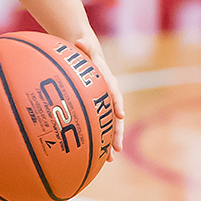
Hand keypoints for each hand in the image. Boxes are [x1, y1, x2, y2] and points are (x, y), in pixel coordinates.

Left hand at [70, 33, 126, 157]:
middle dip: (116, 132)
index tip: (120, 115)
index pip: (115, 93)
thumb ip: (84, 46)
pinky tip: (99, 157)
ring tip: (110, 160)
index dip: (117, 104)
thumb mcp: (84, 46)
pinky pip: (100, 125)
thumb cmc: (85, 51)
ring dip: (110, 142)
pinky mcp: (97, 108)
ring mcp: (104, 103)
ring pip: (110, 125)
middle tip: (116, 148)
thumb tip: (79, 40)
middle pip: (115, 116)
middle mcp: (110, 95)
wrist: (87, 54)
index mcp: (108, 81)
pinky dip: (101, 140)